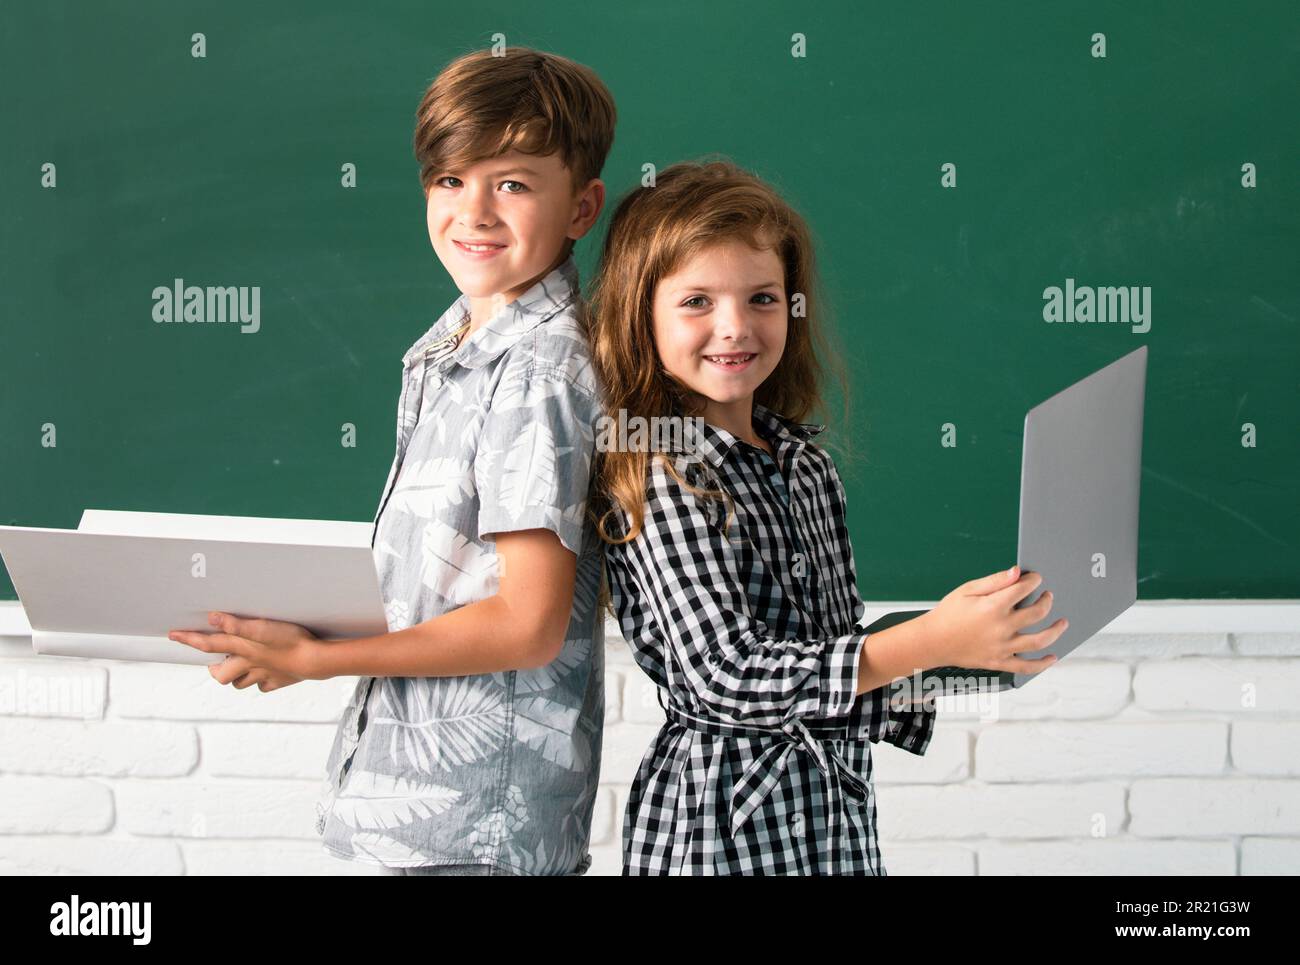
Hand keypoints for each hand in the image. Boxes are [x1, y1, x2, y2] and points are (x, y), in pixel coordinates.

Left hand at [168, 612, 324, 686]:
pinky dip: (260, 680)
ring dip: (236, 675)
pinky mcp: (279, 680)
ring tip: (240, 665)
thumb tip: (213, 618)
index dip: (189, 639)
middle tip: (215, 662)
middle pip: (222, 674)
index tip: (173, 635)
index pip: (208, 645)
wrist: (315, 661)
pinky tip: (266, 672)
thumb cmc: (290, 641)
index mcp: (242, 650)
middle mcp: (249, 665)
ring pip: (241, 682)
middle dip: (215, 669)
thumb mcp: (262, 627)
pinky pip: (264, 685)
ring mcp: (263, 675)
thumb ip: (236, 624)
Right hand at [917, 565, 1067, 674]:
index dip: (1033, 580)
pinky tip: (1052, 657)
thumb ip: (994, 581)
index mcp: (993, 606)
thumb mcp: (967, 590)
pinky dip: (1042, 664)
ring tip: (1062, 623)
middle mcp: (1001, 627)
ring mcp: (1002, 647)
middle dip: (1047, 601)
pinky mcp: (999, 661)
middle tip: (1048, 596)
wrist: (932, 641)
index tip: (1036, 578)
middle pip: (1037, 613)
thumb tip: (1016, 572)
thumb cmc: (947, 614)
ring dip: (1056, 630)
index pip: (1023, 589)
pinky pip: (1026, 667)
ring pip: (1039, 641)